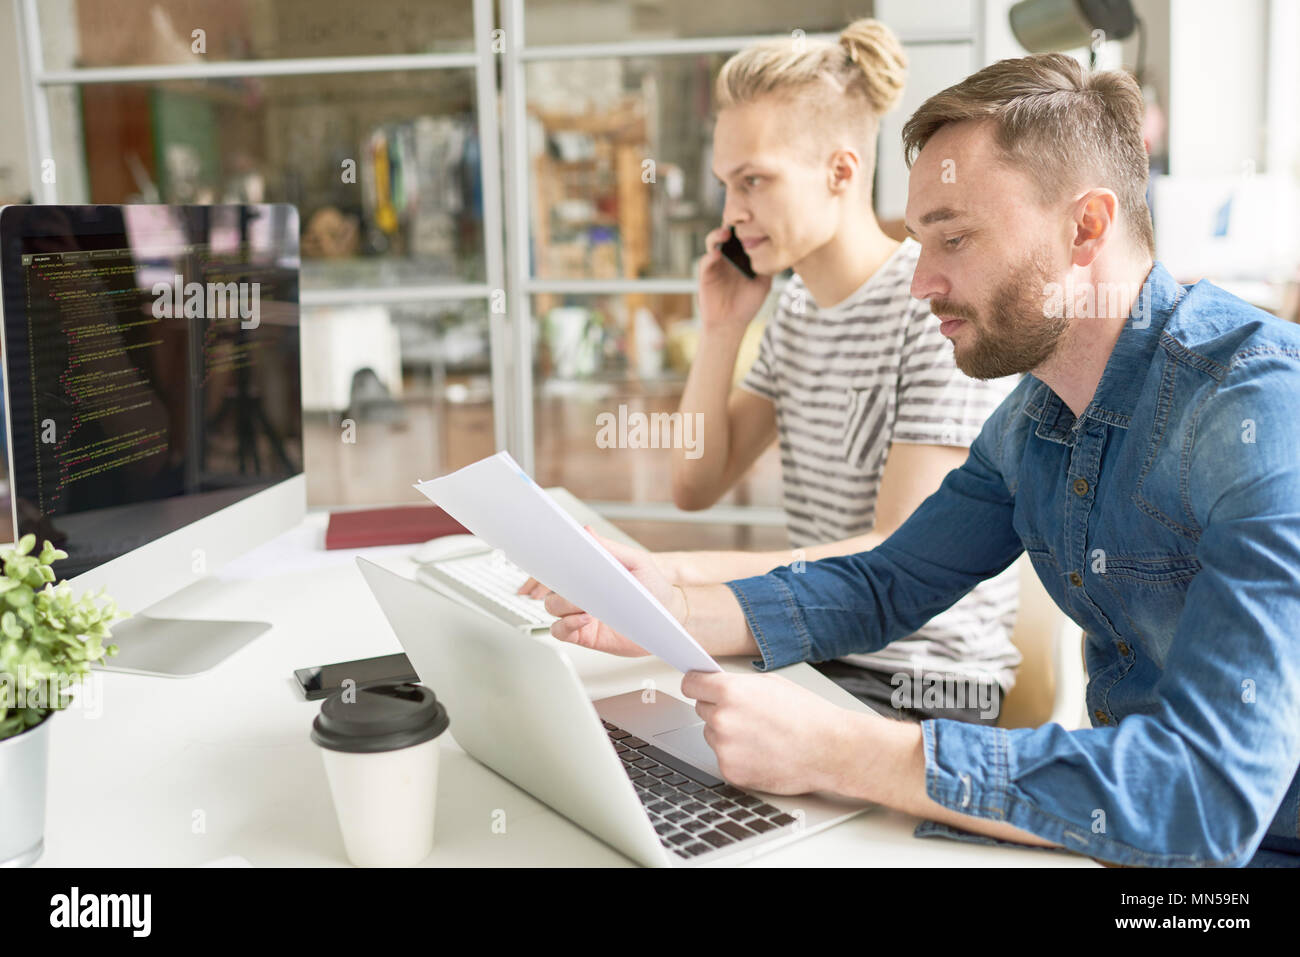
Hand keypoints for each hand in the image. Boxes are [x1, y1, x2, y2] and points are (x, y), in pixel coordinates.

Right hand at [542, 526, 685, 657]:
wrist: (668, 617)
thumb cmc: (654, 588)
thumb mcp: (636, 562)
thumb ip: (610, 549)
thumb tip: (587, 532)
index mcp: (589, 571)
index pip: (559, 564)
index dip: (547, 562)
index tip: (548, 559)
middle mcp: (581, 591)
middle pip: (549, 585)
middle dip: (550, 582)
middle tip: (567, 581)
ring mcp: (580, 612)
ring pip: (552, 607)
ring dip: (563, 603)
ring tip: (585, 603)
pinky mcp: (584, 634)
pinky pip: (560, 631)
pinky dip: (566, 624)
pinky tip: (584, 618)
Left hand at [682, 670, 866, 794]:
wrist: (829, 750)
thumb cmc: (807, 716)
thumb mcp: (771, 684)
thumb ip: (738, 684)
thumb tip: (715, 684)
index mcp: (730, 691)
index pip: (690, 684)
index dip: (697, 685)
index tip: (698, 687)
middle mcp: (722, 718)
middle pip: (701, 709)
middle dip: (717, 709)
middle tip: (746, 715)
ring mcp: (724, 747)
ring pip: (712, 735)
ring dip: (727, 735)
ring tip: (760, 736)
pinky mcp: (730, 771)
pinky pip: (723, 758)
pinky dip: (737, 757)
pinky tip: (761, 753)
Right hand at [698, 226, 772, 332]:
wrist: (731, 324)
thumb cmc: (747, 304)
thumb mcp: (763, 283)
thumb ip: (768, 266)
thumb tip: (780, 250)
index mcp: (740, 256)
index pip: (741, 234)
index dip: (746, 224)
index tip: (754, 215)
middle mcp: (727, 256)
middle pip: (726, 232)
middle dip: (731, 223)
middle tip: (739, 217)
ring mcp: (715, 263)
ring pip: (713, 241)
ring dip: (718, 235)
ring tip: (727, 233)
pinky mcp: (706, 273)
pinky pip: (706, 260)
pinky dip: (711, 255)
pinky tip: (718, 253)